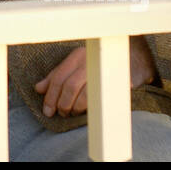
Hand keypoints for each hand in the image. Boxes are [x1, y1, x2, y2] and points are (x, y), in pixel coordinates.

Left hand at [33, 37, 157, 116]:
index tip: (47, 110)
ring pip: (85, 94)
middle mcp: (90, 61)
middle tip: (61, 113)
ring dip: (76, 108)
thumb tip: (38, 89)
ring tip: (73, 113)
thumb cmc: (98, 66)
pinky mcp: (117, 82)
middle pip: (69, 86)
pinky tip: (87, 112)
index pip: (58, 77)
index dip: (50, 96)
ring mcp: (104, 71)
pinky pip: (100, 99)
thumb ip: (58, 76)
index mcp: (77, 56)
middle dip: (62, 103)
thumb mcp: (76, 66)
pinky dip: (91, 109)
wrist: (132, 61)